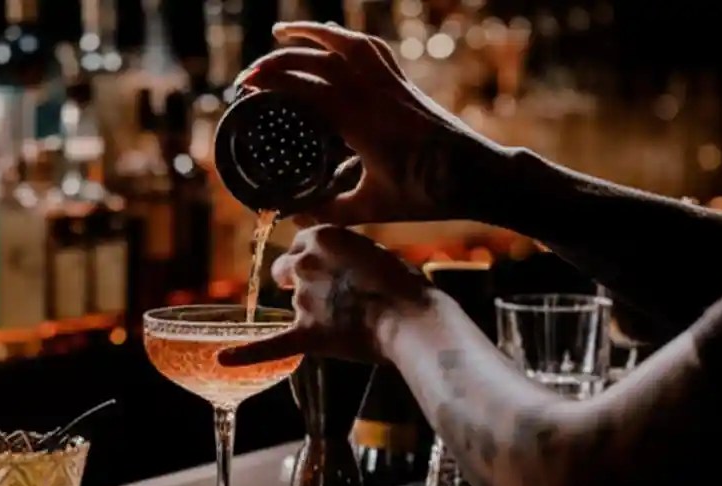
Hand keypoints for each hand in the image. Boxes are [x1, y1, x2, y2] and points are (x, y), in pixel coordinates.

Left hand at [219, 226, 431, 365]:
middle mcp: (305, 263)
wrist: (412, 319)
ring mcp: (303, 300)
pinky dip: (245, 354)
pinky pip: (270, 344)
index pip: (299, 243)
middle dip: (296, 280)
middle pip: (284, 270)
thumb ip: (337, 244)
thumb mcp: (370, 248)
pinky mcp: (306, 333)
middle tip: (327, 293)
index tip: (328, 267)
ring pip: (292, 304)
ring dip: (310, 310)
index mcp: (321, 236)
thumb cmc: (401, 284)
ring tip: (346, 320)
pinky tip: (223, 360)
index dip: (312, 257)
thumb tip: (310, 230)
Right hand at [237, 21, 515, 226]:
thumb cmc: (426, 193)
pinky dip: (347, 40)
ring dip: (312, 33)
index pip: (305, 88)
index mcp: (359, 120)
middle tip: (250, 75)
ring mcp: (391, 83)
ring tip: (284, 32)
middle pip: (317, 59)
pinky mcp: (404, 84)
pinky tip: (334, 42)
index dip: (271, 84)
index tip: (246, 90)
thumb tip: (292, 217)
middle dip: (278, 61)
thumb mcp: (371, 209)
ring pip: (346, 42)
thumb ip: (328, 211)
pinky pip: (372, 49)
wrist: (476, 175)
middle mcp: (374, 92)